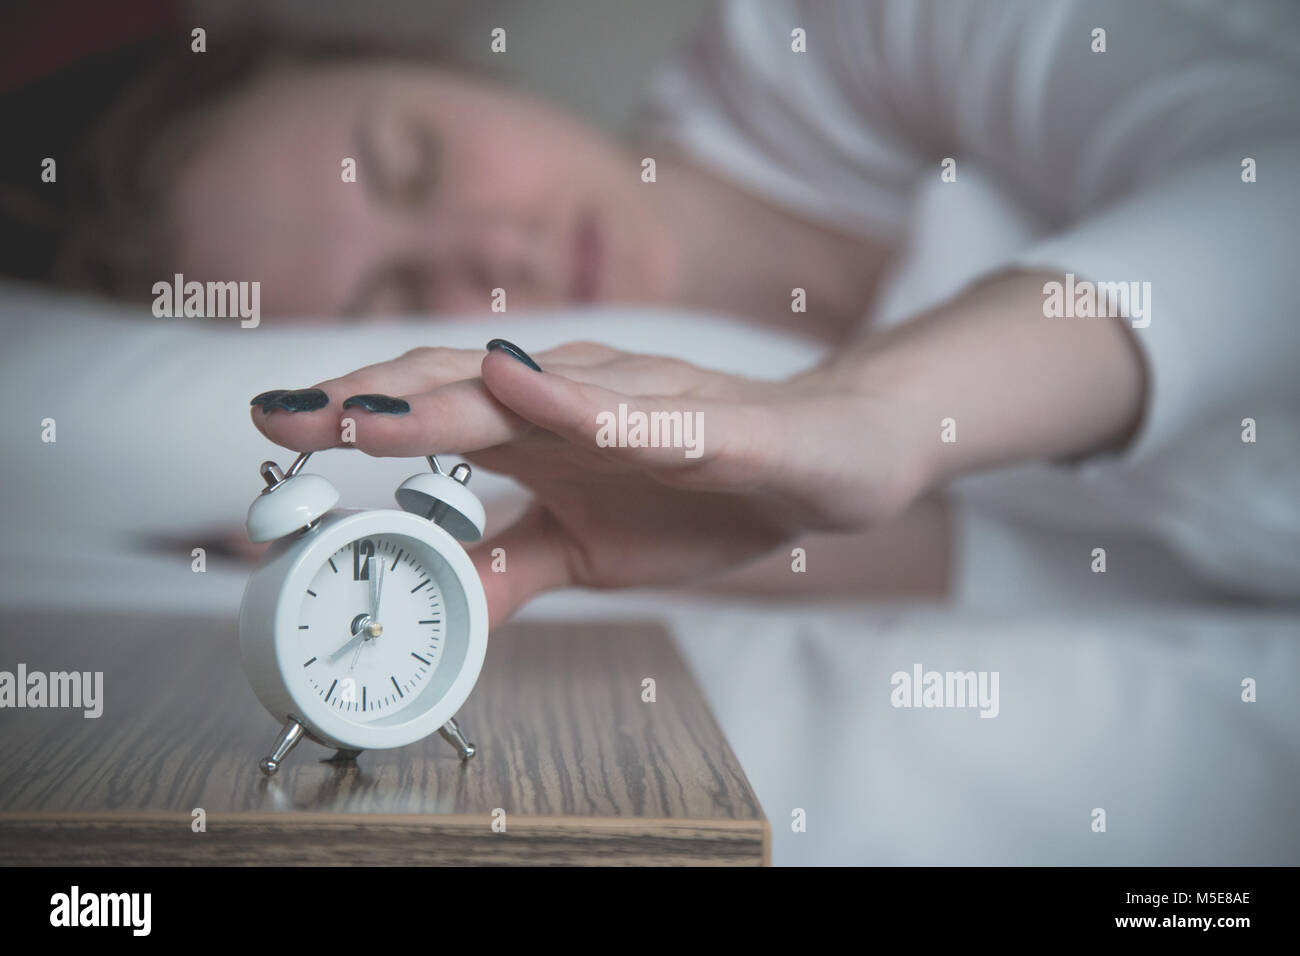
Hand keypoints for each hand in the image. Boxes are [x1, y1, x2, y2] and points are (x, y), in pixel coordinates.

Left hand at [253, 342, 924, 622]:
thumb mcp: (591, 550)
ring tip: (368, 412)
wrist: (828, 463)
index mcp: (542, 431)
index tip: (269, 436)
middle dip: (368, 401)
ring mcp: (641, 404)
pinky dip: (579, 406)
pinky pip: (641, 415)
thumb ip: (510, 564)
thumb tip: (432, 601)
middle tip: (281, 418)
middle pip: (461, 388)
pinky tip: (527, 392)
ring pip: (536, 392)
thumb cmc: (709, 490)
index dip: (351, 419)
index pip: (432, 413)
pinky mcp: (711, 423)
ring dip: (447, 399)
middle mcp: (577, 399)